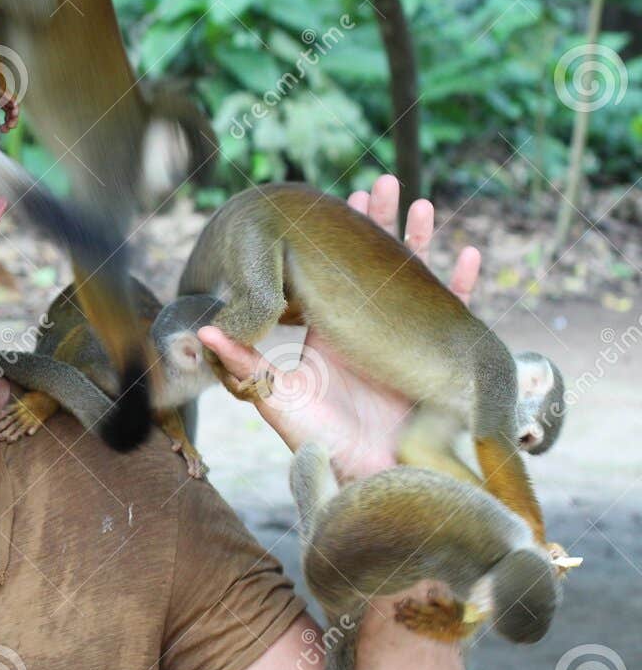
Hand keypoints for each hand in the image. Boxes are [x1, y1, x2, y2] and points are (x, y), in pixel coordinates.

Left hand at [196, 175, 480, 483]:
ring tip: (422, 205)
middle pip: (373, 264)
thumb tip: (201, 330)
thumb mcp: (276, 398)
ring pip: (414, 279)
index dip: (330, 238)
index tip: (330, 202)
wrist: (374, 485)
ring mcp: (400, 341)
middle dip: (379, 225)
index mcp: (323, 332)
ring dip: (419, 245)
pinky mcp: (436, 360)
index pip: (324, 271)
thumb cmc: (319, 445)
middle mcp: (361, 330)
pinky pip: (454, 315)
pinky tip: (468, 256)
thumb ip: (244, 362)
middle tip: (381, 184)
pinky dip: (460, 287)